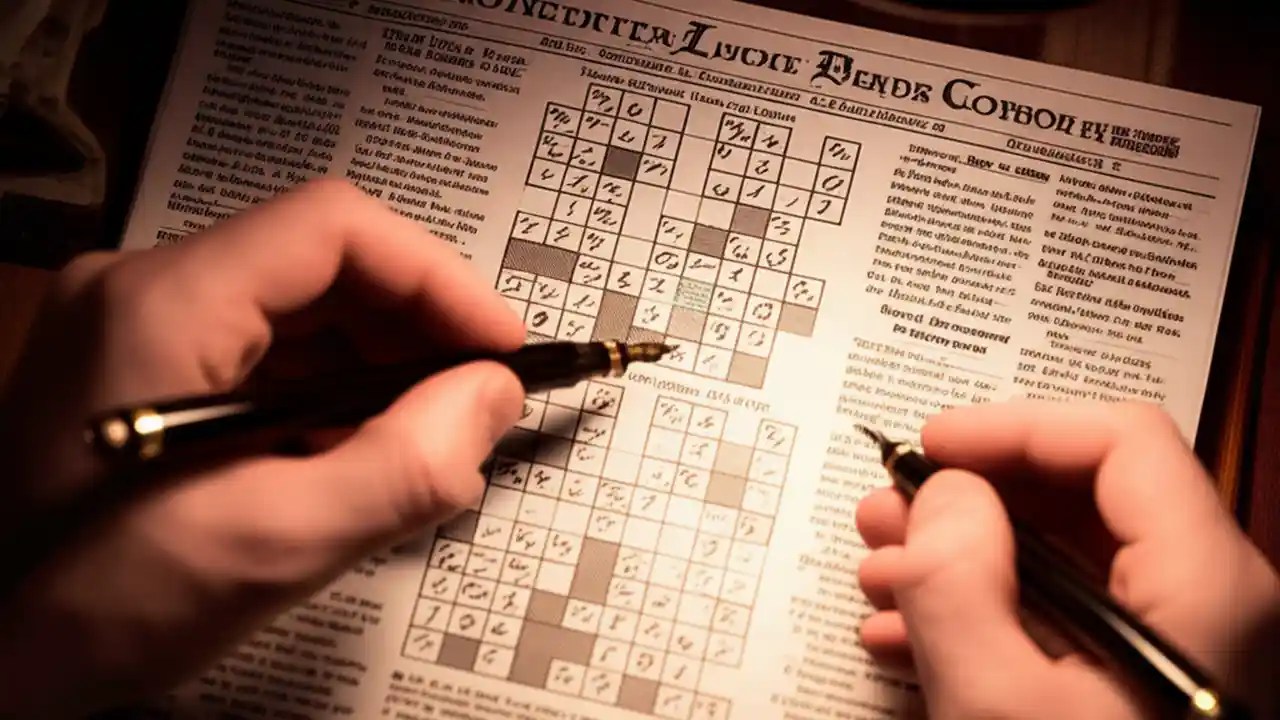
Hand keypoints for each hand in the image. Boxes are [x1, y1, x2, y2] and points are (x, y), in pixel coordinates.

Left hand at [0, 179, 526, 716]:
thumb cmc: (81, 606)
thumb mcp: (266, 545)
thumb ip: (400, 467)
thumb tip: (489, 397)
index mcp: (163, 306)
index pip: (335, 229)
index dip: (437, 279)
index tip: (496, 345)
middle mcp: (143, 291)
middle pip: (321, 264)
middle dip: (413, 329)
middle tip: (473, 400)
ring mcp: (136, 326)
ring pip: (298, 308)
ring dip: (376, 365)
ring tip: (420, 439)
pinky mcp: (143, 367)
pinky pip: (264, 350)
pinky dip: (327, 393)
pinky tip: (350, 454)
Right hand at [856, 400, 1279, 718]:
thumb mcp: (999, 705)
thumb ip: (959, 582)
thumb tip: (947, 498)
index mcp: (1206, 591)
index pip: (1119, 443)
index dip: (1015, 427)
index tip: (936, 446)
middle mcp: (1206, 608)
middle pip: (1085, 500)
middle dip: (969, 500)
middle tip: (889, 509)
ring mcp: (1174, 651)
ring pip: (1066, 563)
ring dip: (962, 559)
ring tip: (879, 575)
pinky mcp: (1141, 691)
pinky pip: (1063, 622)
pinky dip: (984, 614)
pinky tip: (910, 639)